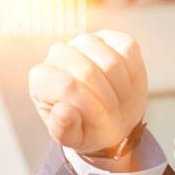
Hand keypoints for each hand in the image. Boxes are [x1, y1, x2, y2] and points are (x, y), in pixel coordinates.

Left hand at [28, 30, 147, 154]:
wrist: (110, 118)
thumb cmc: (86, 127)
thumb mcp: (73, 138)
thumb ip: (64, 129)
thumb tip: (63, 110)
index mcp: (41, 78)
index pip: (67, 86)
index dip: (90, 107)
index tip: (99, 122)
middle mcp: (58, 53)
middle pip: (88, 72)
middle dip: (107, 100)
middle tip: (111, 115)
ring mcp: (84, 41)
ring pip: (110, 61)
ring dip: (121, 89)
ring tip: (118, 101)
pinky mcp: (110, 36)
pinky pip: (127, 50)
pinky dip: (132, 73)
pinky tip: (125, 85)